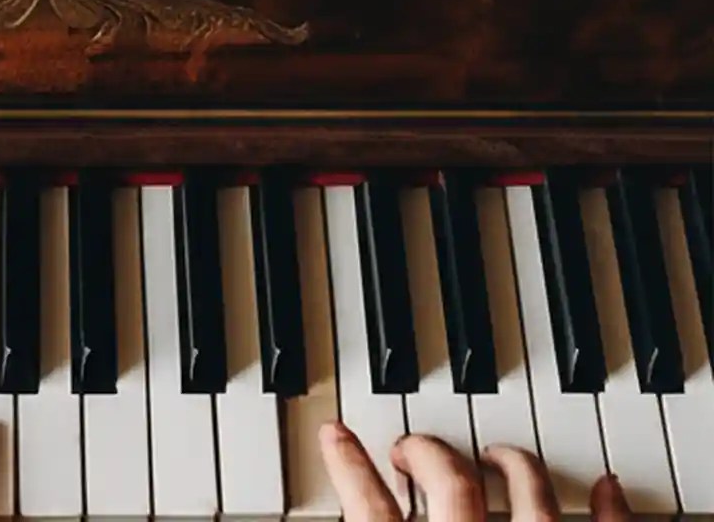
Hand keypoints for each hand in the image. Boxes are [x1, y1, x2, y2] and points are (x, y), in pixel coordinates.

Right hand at [318, 421, 630, 520]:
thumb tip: (339, 518)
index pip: (368, 509)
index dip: (348, 465)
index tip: (336, 433)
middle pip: (451, 486)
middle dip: (429, 454)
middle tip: (413, 445)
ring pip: (532, 500)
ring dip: (515, 465)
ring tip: (500, 453)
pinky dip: (609, 512)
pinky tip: (610, 489)